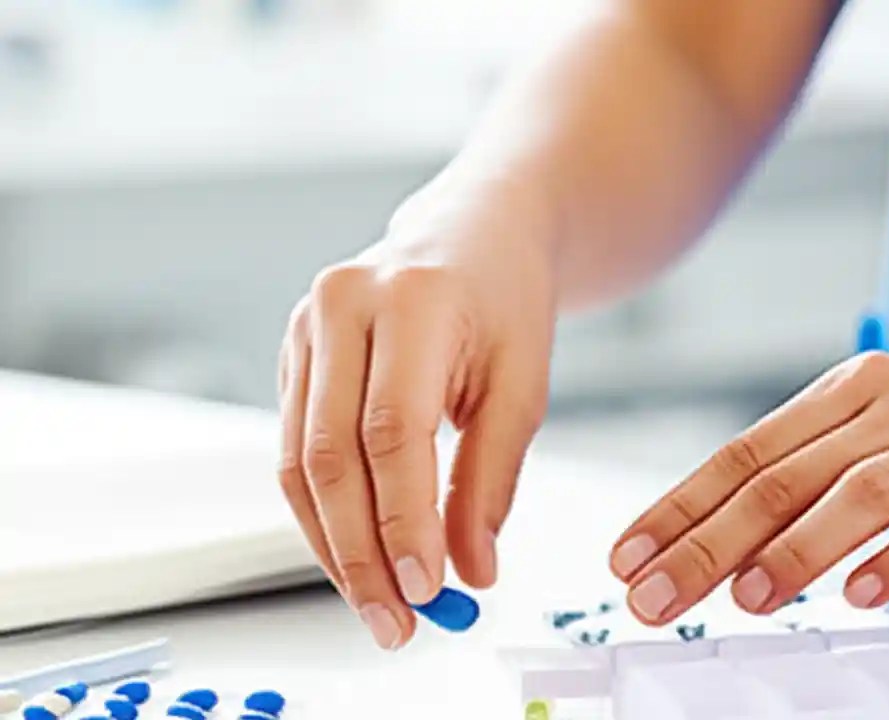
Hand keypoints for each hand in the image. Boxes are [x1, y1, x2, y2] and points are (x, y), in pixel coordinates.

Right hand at [277, 179, 554, 648]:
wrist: (474, 235)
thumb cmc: (505, 302)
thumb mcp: (522, 384)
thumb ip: (490, 479)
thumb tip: (471, 570)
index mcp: (411, 299)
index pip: (392, 431)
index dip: (403, 520)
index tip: (427, 589)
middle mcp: (342, 305)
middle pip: (331, 456)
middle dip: (360, 553)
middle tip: (396, 622)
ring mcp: (306, 327)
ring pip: (298, 463)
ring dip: (333, 546)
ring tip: (377, 606)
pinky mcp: (293, 354)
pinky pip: (293, 450)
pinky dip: (322, 513)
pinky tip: (354, 556)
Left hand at [609, 337, 888, 623]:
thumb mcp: (887, 421)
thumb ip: (817, 471)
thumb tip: (732, 539)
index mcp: (849, 393)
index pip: (744, 452)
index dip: (680, 506)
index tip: (627, 555)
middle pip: (782, 477)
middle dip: (709, 542)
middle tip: (654, 596)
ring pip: (859, 494)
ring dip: (796, 549)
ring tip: (747, 598)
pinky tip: (863, 595)